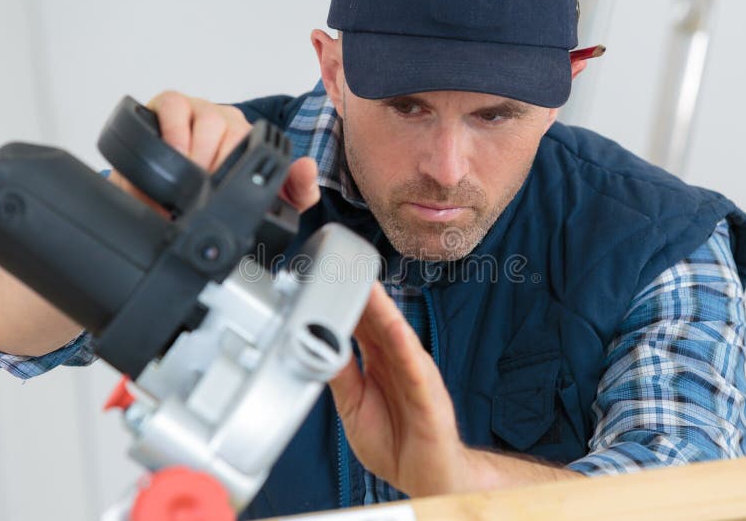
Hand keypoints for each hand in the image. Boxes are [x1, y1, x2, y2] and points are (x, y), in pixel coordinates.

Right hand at [108, 90, 319, 213]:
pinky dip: (173, 130)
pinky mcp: (169, 105)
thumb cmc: (215, 191)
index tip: (236, 188)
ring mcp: (197, 111)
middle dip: (219, 164)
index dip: (248, 165)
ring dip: (199, 152)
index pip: (260, 142)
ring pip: (207, 118)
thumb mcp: (264, 200)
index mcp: (250, 139)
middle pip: (230, 129)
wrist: (166, 199)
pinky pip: (174, 105)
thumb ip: (297, 189)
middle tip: (208, 191)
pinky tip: (173, 153)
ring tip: (192, 178)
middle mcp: (225, 121)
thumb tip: (308, 166)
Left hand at [328, 283, 470, 496]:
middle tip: (342, 268)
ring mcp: (414, 373)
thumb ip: (340, 375)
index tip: (328, 280)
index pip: (361, 324)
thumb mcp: (353, 405)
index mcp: (379, 362)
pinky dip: (405, 346)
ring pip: (397, 335)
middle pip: (378, 321)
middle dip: (362, 295)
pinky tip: (396, 329)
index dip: (346, 302)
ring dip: (383, 310)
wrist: (425, 476)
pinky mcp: (427, 394)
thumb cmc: (395, 441)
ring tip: (368, 287)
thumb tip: (318, 348)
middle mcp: (398, 361)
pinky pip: (414, 366)